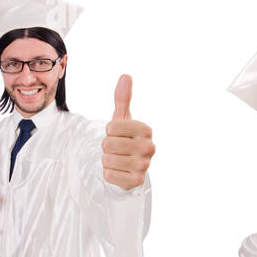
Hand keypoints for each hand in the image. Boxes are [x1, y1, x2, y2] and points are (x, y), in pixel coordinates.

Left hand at [102, 75, 154, 190]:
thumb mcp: (122, 119)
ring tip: (118, 160)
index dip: (109, 131)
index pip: (112, 127)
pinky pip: (109, 175)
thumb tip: (125, 76)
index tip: (117, 134)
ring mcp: (144, 165)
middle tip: (116, 149)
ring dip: (107, 160)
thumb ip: (122, 99)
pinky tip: (119, 172)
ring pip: (107, 160)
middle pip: (108, 144)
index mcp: (146, 130)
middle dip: (106, 147)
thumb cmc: (125, 139)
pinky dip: (109, 174)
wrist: (130, 167)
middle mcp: (149, 147)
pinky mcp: (137, 181)